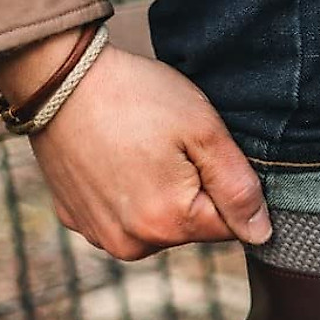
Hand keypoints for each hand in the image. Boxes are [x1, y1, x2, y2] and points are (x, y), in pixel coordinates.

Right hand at [2, 43, 270, 260]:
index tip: (204, 151)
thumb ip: (239, 189)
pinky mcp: (75, 218)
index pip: (231, 225)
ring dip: (162, 193)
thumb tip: (262, 234)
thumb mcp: (205, 133)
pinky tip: (117, 156)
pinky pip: (122, 215)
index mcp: (169, 224)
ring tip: (143, 148)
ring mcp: (99, 234)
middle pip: (193, 226)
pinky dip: (127, 191)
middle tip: (171, 144)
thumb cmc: (139, 97)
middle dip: (195, 189)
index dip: (228, 185)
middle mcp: (131, 243)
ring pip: (159, 223)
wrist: (58, 76)